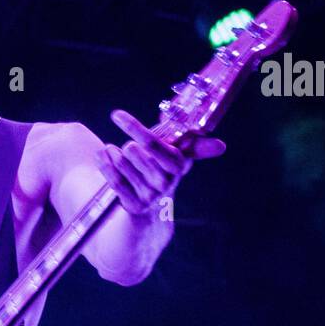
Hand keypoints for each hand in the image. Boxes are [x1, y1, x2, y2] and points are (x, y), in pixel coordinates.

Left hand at [94, 109, 225, 214]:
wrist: (156, 210)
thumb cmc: (163, 172)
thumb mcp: (179, 157)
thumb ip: (196, 146)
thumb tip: (222, 146)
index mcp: (178, 165)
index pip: (154, 143)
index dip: (134, 127)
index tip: (117, 115)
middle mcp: (165, 181)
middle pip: (135, 152)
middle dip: (127, 143)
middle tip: (127, 145)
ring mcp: (149, 195)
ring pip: (122, 164)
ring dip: (113, 153)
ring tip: (111, 150)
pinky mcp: (134, 206)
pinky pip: (114, 181)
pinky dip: (105, 165)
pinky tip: (102, 155)